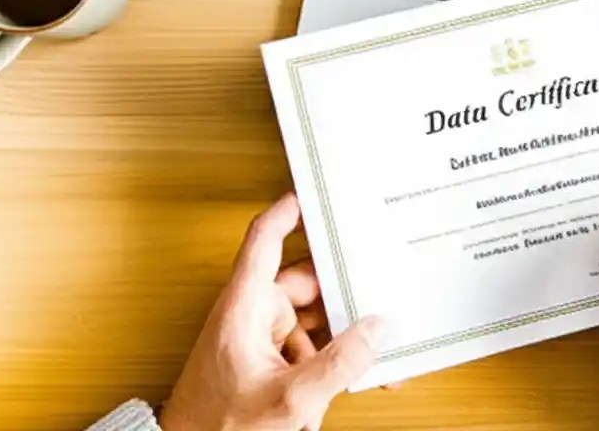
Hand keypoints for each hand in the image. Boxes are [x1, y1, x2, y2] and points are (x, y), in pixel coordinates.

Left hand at [160, 193, 384, 430]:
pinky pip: (308, 345)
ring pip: (312, 317)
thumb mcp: (289, 398)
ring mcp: (259, 336)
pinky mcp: (267, 359)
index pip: (265, 239)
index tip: (317, 192)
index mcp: (245, 305)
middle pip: (305, 281)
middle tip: (379, 284)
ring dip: (341, 333)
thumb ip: (338, 363)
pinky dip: (331, 357)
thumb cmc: (219, 427)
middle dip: (342, 291)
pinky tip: (355, 374)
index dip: (290, 210)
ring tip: (375, 346)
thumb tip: (377, 328)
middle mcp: (251, 312)